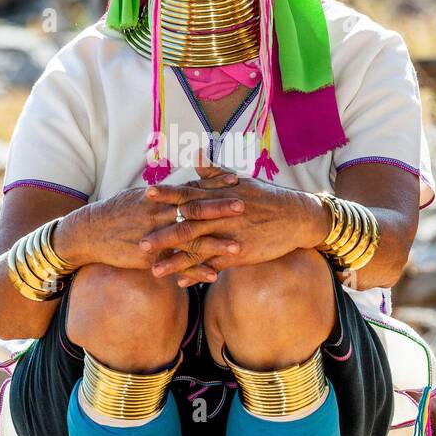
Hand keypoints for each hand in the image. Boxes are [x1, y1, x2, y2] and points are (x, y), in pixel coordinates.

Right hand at [66, 180, 244, 277]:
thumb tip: (184, 185)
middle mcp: (159, 213)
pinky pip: (177, 264)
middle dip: (220, 208)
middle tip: (244, 205)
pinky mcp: (150, 257)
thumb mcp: (139, 196)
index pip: (192, 187)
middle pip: (194, 210)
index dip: (214, 184)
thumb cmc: (117, 212)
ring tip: (238, 246)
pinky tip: (214, 274)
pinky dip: (196, 270)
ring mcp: (155, 236)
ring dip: (215, 244)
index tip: (236, 180)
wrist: (90, 232)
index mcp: (159, 197)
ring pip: (190, 240)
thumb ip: (165, 193)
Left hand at [141, 158, 328, 282]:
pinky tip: (181, 282)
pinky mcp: (240, 253)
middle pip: (187, 224)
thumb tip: (195, 153)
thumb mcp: (241, 181)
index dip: (167, 194)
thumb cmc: (267, 197)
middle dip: (162, 233)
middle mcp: (222, 215)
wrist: (295, 217)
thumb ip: (213, 171)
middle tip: (139, 242)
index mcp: (220, 195)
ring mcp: (230, 235)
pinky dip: (198, 273)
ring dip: (175, 261)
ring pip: (197, 249)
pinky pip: (214, 265)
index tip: (146, 193)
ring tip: (153, 270)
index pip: (189, 193)